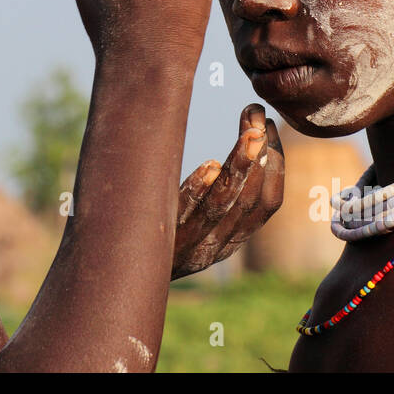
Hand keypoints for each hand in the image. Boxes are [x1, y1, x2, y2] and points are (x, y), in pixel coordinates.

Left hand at [172, 104, 284, 280]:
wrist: (118, 276)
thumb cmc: (157, 238)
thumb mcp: (193, 221)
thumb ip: (210, 194)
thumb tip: (224, 156)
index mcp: (231, 240)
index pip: (267, 204)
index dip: (275, 165)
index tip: (269, 127)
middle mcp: (215, 247)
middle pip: (249, 202)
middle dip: (261, 157)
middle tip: (258, 117)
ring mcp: (188, 247)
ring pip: (221, 207)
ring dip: (239, 168)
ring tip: (250, 134)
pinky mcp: (160, 245)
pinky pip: (181, 217)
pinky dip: (197, 191)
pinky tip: (208, 166)